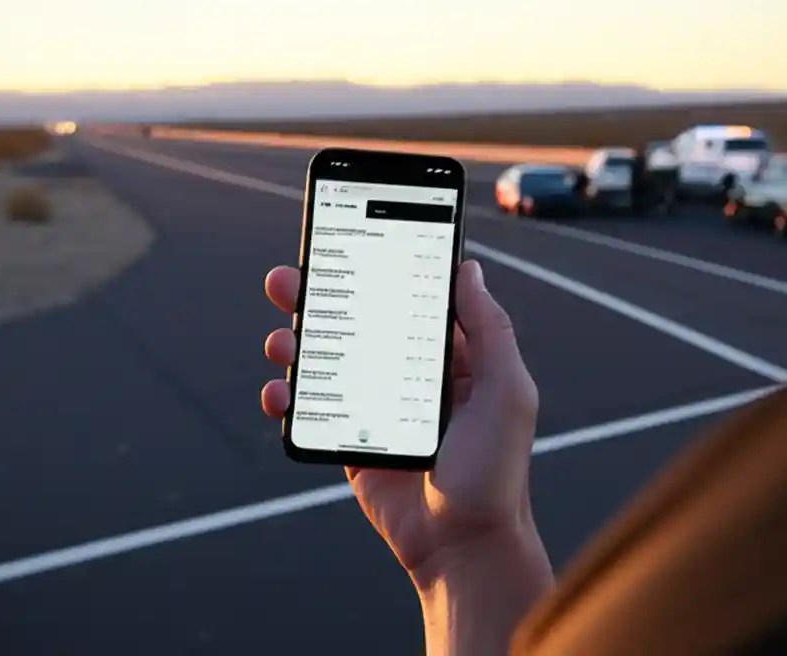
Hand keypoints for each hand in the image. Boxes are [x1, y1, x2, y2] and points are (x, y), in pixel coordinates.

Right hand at [261, 259, 552, 653]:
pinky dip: (287, 398)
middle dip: (318, 299)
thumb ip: (491, 330)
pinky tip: (279, 393)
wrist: (463, 547)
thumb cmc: (496, 471)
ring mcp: (375, 408)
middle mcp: (408, 376)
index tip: (346, 240)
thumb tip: (469, 268)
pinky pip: (311, 410)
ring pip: (326, 361)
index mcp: (450, 358)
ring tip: (280, 340)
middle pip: (356, 323)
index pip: (407, 300)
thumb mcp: (507, 391)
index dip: (377, 269)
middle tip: (286, 281)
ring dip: (295, 344)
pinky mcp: (350, 441)